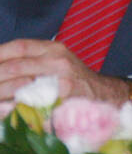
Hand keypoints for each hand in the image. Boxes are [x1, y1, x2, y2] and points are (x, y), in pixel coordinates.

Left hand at [0, 40, 131, 104]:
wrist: (101, 93)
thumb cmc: (72, 79)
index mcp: (53, 48)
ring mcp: (61, 76)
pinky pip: (33, 100)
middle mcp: (57, 58)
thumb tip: (3, 66)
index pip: (20, 46)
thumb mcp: (55, 61)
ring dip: (2, 91)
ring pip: (20, 83)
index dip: (0, 53)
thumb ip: (32, 61)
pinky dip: (16, 105)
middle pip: (16, 65)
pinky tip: (7, 107)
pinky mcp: (63, 94)